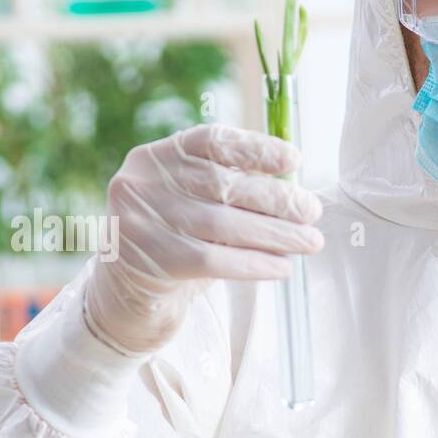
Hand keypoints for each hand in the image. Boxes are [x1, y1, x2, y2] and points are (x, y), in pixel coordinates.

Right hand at [85, 124, 323, 354]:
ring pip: (225, 225)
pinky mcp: (152, 260)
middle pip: (223, 185)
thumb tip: (292, 190)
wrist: (125, 295)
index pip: (210, 142)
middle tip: (312, 211)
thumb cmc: (173, 241)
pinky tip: (282, 267)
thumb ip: (227, 188)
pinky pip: (216, 260)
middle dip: (276, 198)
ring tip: (310, 241)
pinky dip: (256, 263)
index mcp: (155, 158)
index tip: (293, 160)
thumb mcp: (190, 203)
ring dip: (276, 234)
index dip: (256, 148)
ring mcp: (143, 221)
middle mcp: (143, 183)